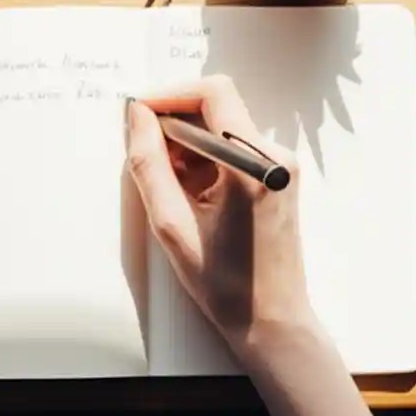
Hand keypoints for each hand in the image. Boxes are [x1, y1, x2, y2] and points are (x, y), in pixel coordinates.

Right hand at [126, 75, 320, 363]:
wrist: (272, 321)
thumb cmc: (225, 284)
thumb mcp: (172, 224)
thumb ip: (149, 163)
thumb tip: (136, 116)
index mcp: (253, 164)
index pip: (212, 93)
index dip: (169, 94)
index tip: (137, 113)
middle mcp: (274, 156)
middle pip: (216, 107)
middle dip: (173, 121)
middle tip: (144, 154)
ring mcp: (280, 166)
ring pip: (221, 127)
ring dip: (186, 144)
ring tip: (166, 186)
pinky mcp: (276, 177)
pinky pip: (231, 148)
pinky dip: (202, 159)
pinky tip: (186, 194)